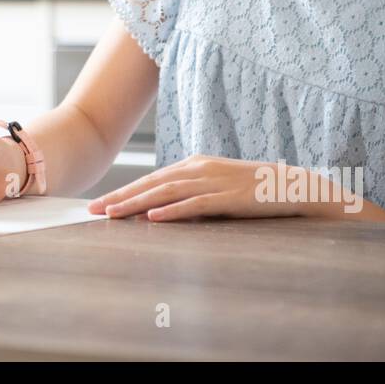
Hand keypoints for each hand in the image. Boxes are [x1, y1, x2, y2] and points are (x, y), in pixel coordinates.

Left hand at [86, 155, 305, 221]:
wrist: (292, 186)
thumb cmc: (253, 191)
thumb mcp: (217, 187)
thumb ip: (190, 195)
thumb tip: (160, 212)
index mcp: (194, 165)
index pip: (151, 180)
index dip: (124, 191)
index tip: (100, 204)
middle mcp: (199, 169)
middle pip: (152, 184)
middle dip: (120, 197)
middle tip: (93, 210)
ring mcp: (213, 181)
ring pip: (166, 193)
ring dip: (137, 204)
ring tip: (112, 215)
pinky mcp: (228, 197)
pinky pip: (195, 205)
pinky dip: (172, 211)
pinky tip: (153, 219)